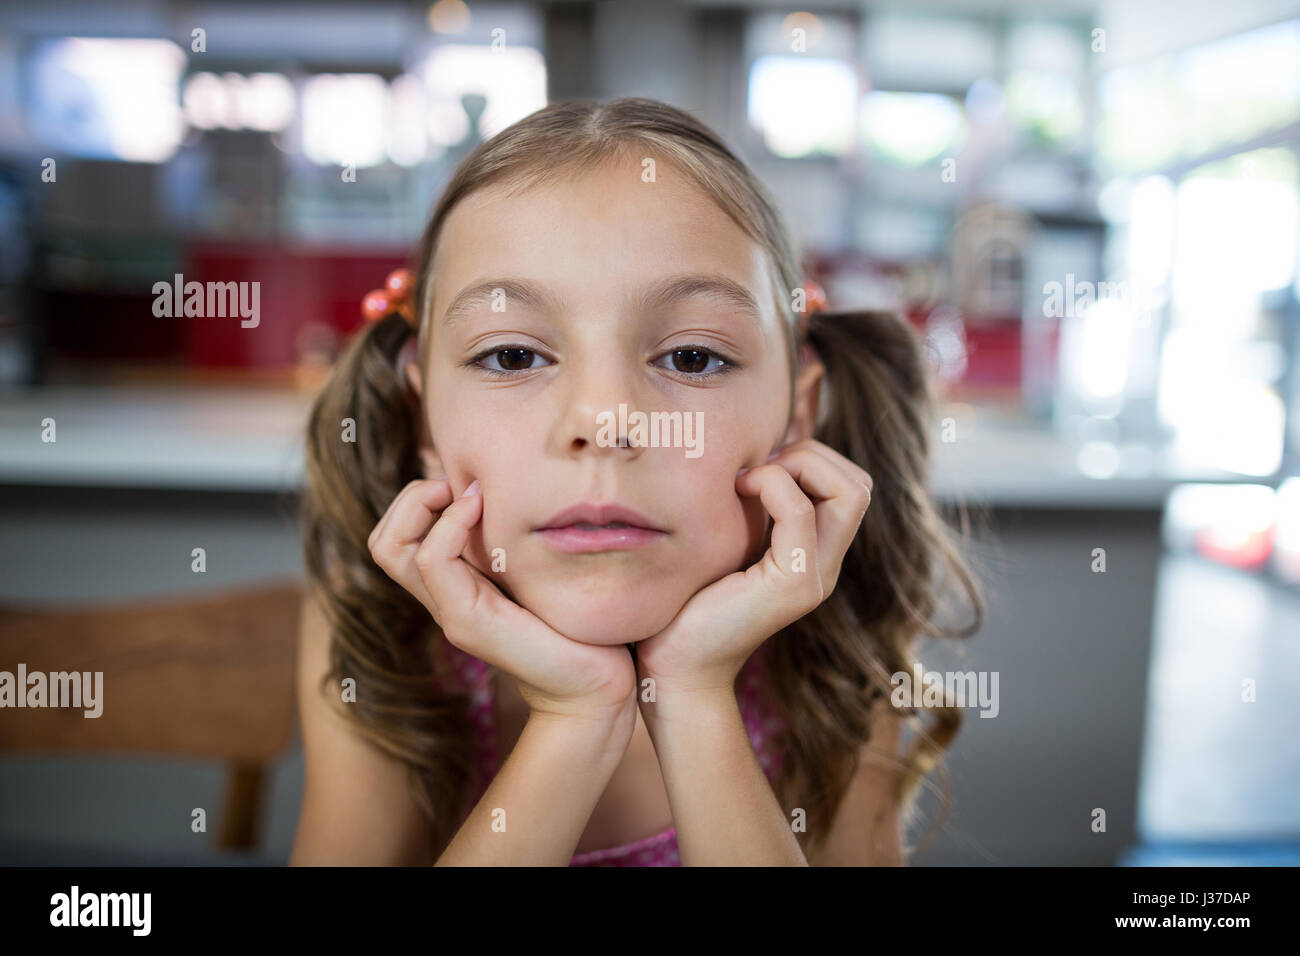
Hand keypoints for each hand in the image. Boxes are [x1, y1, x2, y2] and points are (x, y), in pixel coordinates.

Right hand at [368, 478, 637, 723]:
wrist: (595, 684)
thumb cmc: (579, 622)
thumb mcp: (540, 568)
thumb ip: (515, 540)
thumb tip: (511, 484)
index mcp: (455, 585)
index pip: (396, 536)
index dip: (418, 498)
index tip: (468, 483)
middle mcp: (442, 599)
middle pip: (383, 541)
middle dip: (411, 496)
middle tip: (459, 485)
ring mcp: (450, 612)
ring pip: (391, 547)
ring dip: (424, 503)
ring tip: (471, 495)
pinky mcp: (468, 622)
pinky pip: (432, 560)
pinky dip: (450, 524)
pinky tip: (483, 510)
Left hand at [633, 439, 873, 695]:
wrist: (674, 667)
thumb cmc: (685, 603)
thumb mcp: (725, 544)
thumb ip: (749, 511)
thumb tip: (746, 456)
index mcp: (815, 554)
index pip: (851, 485)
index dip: (811, 459)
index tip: (756, 469)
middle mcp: (825, 566)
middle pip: (859, 485)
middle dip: (811, 455)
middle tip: (757, 470)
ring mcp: (815, 577)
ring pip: (849, 492)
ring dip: (798, 465)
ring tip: (750, 481)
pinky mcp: (792, 586)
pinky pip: (800, 514)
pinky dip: (772, 485)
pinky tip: (738, 492)